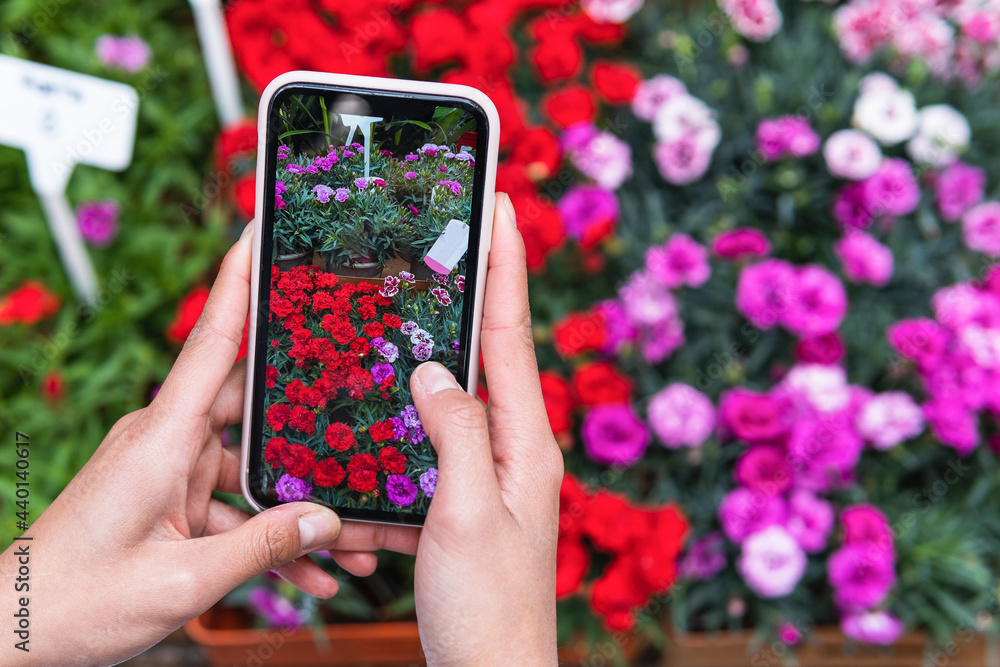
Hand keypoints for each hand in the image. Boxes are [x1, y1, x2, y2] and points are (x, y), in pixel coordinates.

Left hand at [0, 223, 381, 665]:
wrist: (12, 636)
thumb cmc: (75, 603)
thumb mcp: (181, 581)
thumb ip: (263, 547)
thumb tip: (327, 520)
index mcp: (162, 438)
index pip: (215, 340)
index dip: (239, 278)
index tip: (261, 228)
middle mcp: (167, 440)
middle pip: (256, 410)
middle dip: (314, 431)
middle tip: (370, 428)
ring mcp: (168, 470)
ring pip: (252, 469)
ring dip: (296, 504)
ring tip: (353, 543)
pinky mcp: (168, 498)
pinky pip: (231, 507)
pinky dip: (266, 534)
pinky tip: (312, 572)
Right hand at [407, 193, 563, 665]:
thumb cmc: (488, 608)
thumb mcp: (466, 513)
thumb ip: (453, 434)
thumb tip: (432, 372)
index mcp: (525, 443)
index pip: (511, 335)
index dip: (505, 267)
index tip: (500, 207)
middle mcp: (513, 449)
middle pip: (487, 355)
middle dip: (471, 295)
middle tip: (453, 238)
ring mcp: (488, 476)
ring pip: (452, 401)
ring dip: (430, 360)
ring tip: (407, 315)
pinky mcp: (460, 503)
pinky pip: (427, 452)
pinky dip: (402, 434)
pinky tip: (377, 424)